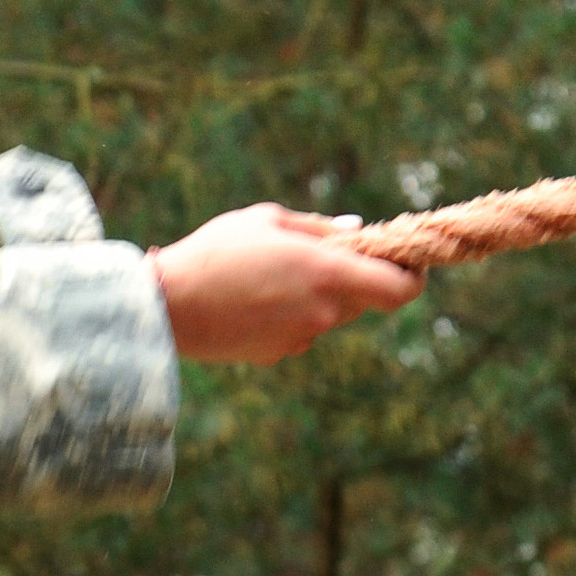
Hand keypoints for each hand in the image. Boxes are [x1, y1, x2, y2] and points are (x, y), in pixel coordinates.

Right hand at [151, 204, 426, 364]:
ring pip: (328, 316)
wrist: (162, 306)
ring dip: (316, 298)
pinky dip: (287, 316)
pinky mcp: (274, 354)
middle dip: (351, 279)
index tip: (405, 263)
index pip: (401, 290)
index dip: (413, 278)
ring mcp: (299, 338)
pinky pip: (297, 332)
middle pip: (363, 300)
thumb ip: (318, 228)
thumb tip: (356, 231)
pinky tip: (249, 301)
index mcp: (327, 274)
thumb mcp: (265, 221)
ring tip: (270, 277)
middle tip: (319, 259)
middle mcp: (321, 312)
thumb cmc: (213, 252)